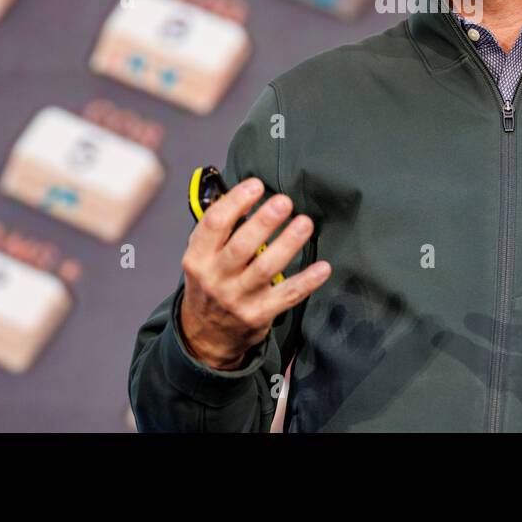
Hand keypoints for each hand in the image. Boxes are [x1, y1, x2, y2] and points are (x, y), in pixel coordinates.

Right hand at [180, 176, 330, 369]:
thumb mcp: (201, 257)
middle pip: (241, 246)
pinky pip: (286, 295)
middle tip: (284, 201)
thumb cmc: (209, 283)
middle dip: (264, 221)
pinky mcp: (258, 315)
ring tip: (304, 223)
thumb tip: (248, 191)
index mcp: (198, 258)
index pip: (213, 224)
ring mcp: (237, 299)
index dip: (235, 202)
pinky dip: (306, 281)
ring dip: (287, 244)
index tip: (256, 185)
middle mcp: (215, 279)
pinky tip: (323, 267)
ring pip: (265, 269)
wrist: (204, 336)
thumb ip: (219, 229)